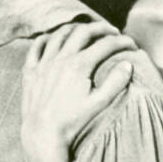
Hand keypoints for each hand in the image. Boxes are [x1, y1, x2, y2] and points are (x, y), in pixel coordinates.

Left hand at [21, 21, 135, 161]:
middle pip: (83, 32)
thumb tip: (128, 64)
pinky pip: (36, 47)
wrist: (42, 133)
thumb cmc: (72, 122)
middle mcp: (61, 58)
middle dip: (101, 28)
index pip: (105, 45)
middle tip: (112, 32)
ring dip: (76, 29)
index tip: (131, 43)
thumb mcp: (98, 104)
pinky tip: (53, 39)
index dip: (121, 41)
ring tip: (86, 31)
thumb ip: (115, 83)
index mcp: (80, 65)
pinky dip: (46, 39)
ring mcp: (44, 63)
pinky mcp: (31, 71)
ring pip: (59, 34)